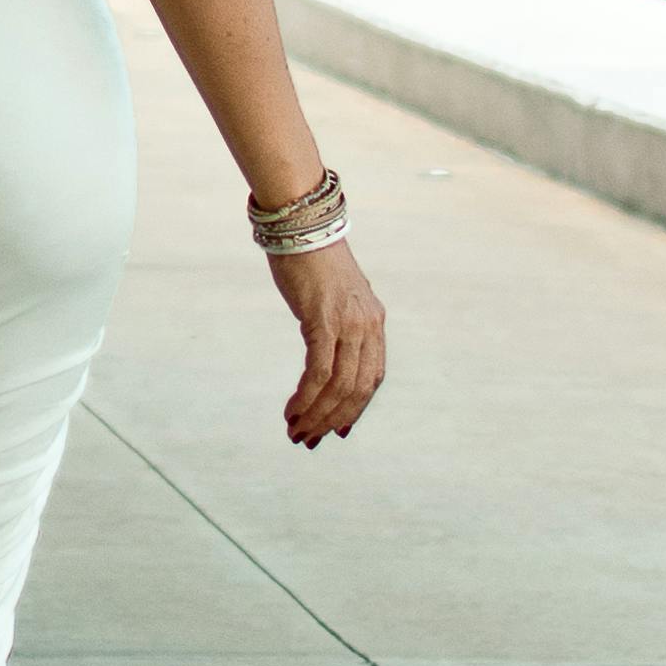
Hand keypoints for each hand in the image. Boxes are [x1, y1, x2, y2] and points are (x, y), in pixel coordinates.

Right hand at [270, 234, 383, 447]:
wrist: (302, 226)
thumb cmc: (312, 259)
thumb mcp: (334, 296)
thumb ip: (337, 322)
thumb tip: (324, 346)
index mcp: (374, 321)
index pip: (373, 377)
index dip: (355, 407)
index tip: (335, 428)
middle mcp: (367, 325)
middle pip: (358, 389)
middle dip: (332, 419)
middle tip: (308, 439)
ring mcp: (348, 323)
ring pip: (339, 386)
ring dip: (316, 415)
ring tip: (295, 431)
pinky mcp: (323, 320)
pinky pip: (318, 373)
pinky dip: (305, 398)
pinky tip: (292, 411)